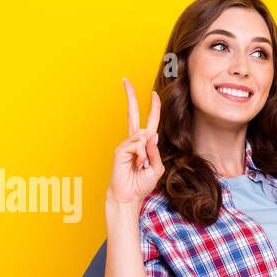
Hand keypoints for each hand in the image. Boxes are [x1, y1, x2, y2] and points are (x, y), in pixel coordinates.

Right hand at [107, 78, 163, 210]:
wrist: (129, 196)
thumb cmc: (141, 183)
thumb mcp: (156, 168)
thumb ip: (155, 151)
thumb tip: (149, 134)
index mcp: (144, 144)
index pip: (150, 122)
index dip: (153, 108)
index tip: (153, 94)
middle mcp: (134, 141)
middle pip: (133, 114)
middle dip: (130, 97)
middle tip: (125, 80)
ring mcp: (126, 144)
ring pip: (142, 138)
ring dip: (146, 155)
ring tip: (140, 166)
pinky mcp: (120, 149)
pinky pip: (136, 145)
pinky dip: (140, 156)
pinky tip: (135, 164)